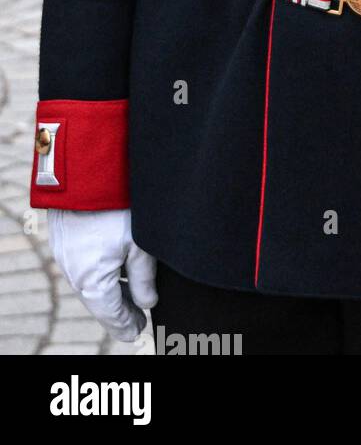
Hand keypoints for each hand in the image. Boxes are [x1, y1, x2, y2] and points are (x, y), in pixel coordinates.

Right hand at [47, 208, 156, 340]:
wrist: (86, 175)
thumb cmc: (117, 209)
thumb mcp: (140, 245)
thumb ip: (144, 278)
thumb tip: (148, 302)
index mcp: (92, 282)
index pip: (111, 314)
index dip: (127, 324)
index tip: (139, 331)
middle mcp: (74, 274)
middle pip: (99, 300)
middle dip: (119, 310)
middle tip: (138, 319)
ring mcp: (67, 257)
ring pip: (91, 283)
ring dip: (110, 291)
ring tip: (131, 295)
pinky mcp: (65, 241)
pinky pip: (84, 266)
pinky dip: (100, 273)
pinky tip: (116, 268)